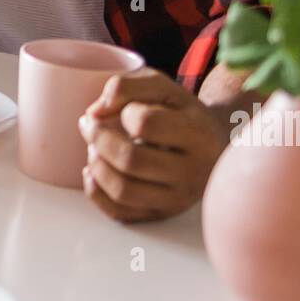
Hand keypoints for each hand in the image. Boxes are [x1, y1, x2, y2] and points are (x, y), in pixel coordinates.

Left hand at [78, 66, 226, 222]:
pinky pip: (120, 213)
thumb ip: (125, 86)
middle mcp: (193, 171)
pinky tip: (93, 172)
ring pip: (123, 191)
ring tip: (93, 149)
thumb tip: (94, 114)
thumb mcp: (161, 87)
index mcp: (198, 133)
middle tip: (88, 125)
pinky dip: (96, 192)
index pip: (146, 123)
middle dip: (99, 139)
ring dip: (96, 166)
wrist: (211, 145)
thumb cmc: (181, 112)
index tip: (126, 110)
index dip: (125, 112)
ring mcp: (178, 198)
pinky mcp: (162, 214)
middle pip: (131, 161)